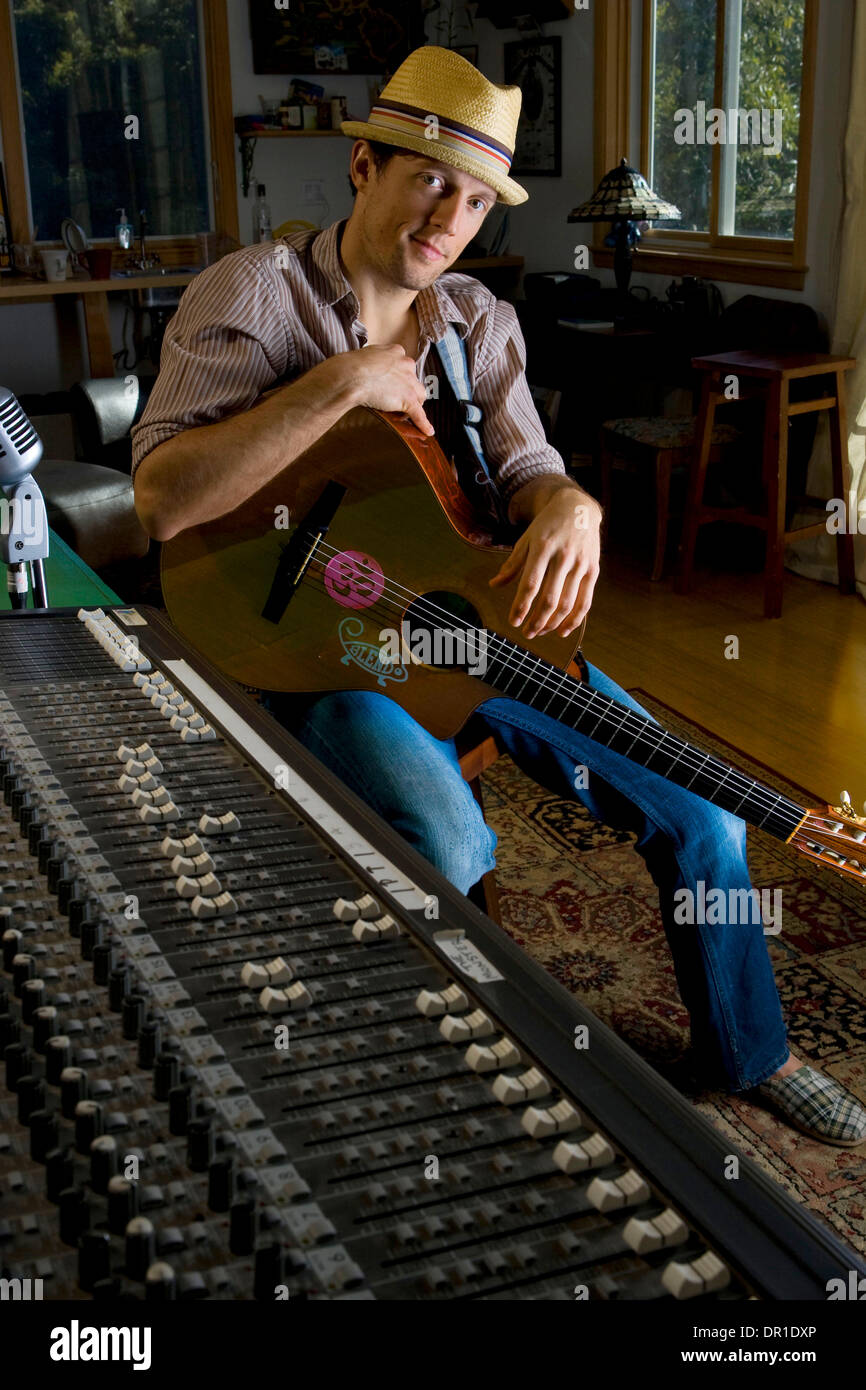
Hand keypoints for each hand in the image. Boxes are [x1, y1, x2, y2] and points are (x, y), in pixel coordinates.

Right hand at [321, 345, 433, 436]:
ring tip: (401, 415)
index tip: (391, 384)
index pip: (404, 367)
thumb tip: (365, 371)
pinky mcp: (408, 399)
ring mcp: (409, 382)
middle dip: (407, 391)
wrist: (350, 376)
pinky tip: (427, 431)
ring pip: (419, 396)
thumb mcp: (363, 357)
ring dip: (412, 405)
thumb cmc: (348, 368)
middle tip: (393, 400)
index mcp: (396, 351)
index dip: (399, 378)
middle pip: (414, 382)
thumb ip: (371, 363)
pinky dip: (423, 424)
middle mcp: (406, 364)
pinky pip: (419, 414)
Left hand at [489, 489, 600, 637]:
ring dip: (553, 623)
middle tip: (526, 633)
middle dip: (536, 621)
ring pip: (567, 603)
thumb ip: (512, 564)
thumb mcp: (526, 539)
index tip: (513, 622)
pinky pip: (585, 601)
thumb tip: (494, 585)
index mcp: (542, 547)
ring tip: (540, 632)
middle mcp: (563, 556)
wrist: (577, 508)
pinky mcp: (593, 570)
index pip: (530, 584)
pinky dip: (574, 619)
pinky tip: (563, 630)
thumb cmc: (547, 526)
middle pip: (549, 598)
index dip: (521, 606)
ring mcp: (580, 564)